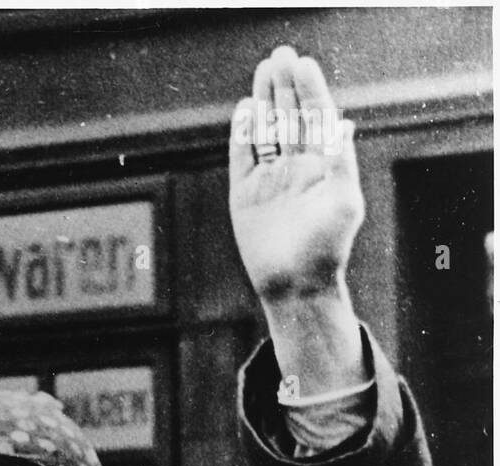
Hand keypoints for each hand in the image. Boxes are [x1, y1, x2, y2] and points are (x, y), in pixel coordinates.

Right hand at [229, 46, 363, 303]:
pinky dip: (243, 133)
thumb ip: (342, 163)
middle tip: (281, 56)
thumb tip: (344, 124)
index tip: (304, 65)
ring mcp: (270, 181)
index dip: (311, 91)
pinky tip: (246, 109)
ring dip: (265, 101)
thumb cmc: (326, 249)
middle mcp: (297, 169)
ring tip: (264, 70)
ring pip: (266, 131)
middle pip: (290, 118)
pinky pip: (243, 157)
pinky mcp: (245, 196)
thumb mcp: (344, 202)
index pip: (316, 120)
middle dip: (286, 87)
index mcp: (323, 168)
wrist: (295, 287)